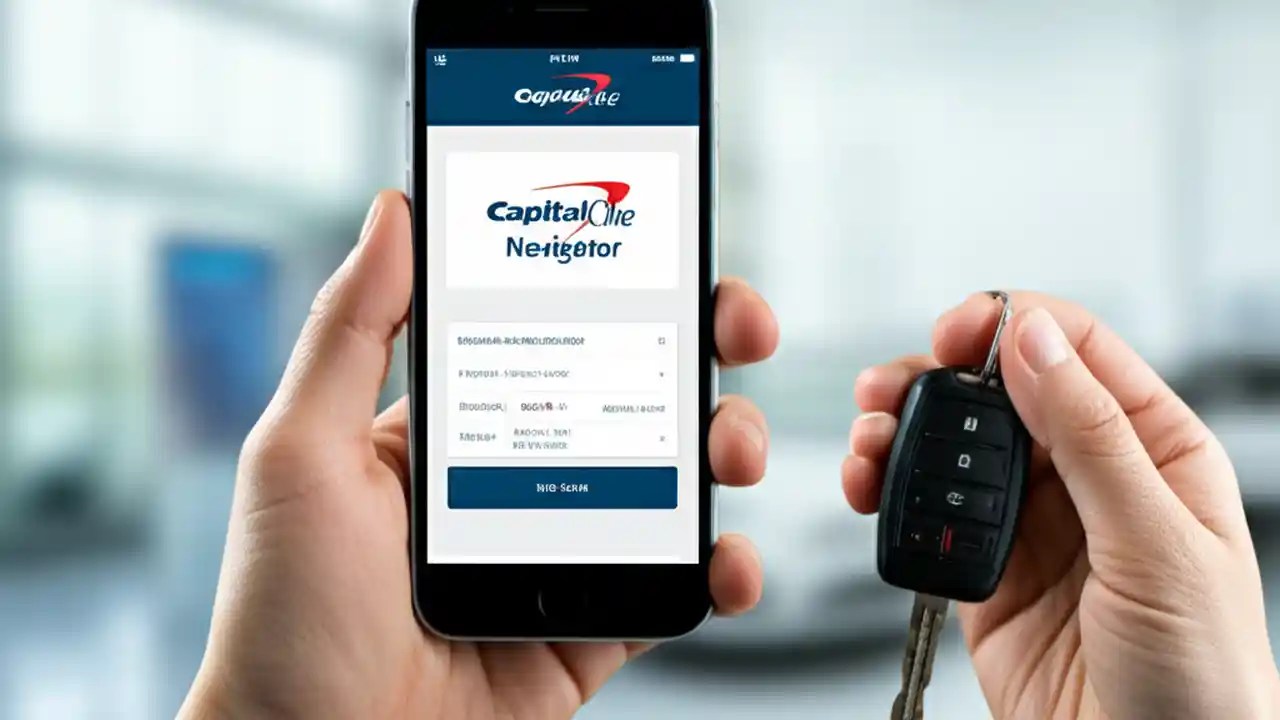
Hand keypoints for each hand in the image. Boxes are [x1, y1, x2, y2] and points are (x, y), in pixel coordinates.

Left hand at [178, 191, 779, 719]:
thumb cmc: (284, 614)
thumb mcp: (299, 453)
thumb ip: (349, 331)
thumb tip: (394, 210)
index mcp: (456, 425)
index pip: (555, 328)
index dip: (623, 284)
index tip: (673, 247)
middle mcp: (520, 477)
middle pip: (637, 388)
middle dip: (706, 346)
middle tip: (741, 328)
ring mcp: (564, 551)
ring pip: (676, 478)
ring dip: (728, 446)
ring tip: (731, 452)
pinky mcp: (595, 627)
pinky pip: (679, 586)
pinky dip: (723, 569)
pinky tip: (725, 560)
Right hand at [843, 292, 1279, 718]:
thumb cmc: (1202, 681)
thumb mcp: (1159, 546)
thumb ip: (1093, 437)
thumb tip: (1036, 343)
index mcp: (1153, 450)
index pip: (1076, 351)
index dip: (1008, 326)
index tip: (953, 331)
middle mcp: (1088, 478)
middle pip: (998, 391)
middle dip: (933, 375)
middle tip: (887, 387)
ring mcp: (1030, 524)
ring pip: (952, 446)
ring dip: (901, 429)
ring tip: (869, 437)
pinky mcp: (982, 572)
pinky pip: (926, 513)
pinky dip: (889, 490)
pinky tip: (874, 487)